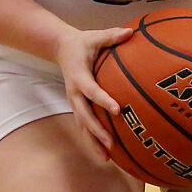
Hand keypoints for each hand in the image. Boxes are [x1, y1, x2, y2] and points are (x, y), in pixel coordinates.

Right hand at [54, 22, 134, 164]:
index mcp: (79, 76)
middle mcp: (75, 93)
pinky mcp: (78, 107)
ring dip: (93, 141)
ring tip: (107, 158)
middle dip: (97, 131)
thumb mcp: (95, 36)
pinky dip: (93, 140)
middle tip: (111, 143)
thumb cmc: (82, 42)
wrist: (61, 48)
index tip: (116, 110)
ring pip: (83, 125)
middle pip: (84, 116)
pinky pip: (84, 125)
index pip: (91, 91)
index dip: (102, 100)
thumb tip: (131, 32)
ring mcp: (75, 102)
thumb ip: (112, 36)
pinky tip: (105, 154)